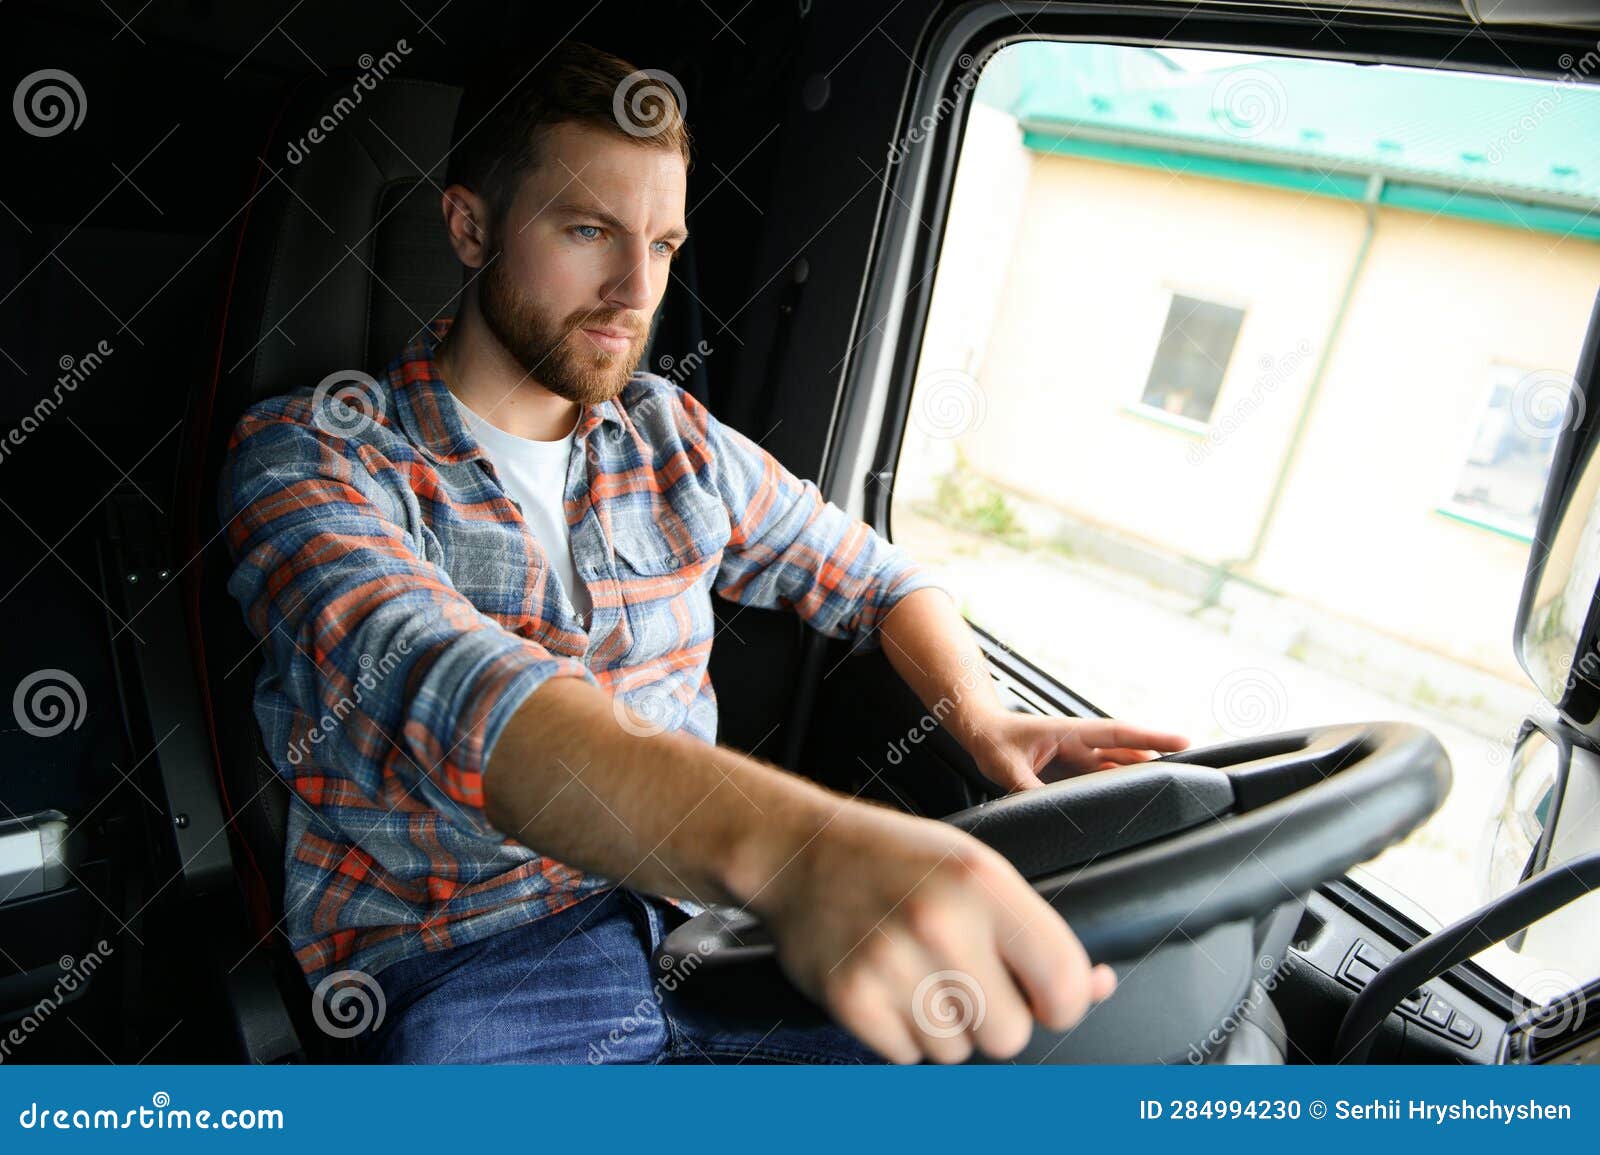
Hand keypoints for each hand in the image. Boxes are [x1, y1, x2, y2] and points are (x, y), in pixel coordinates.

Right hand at [746, 802, 1116, 1063]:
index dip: (1064, 1001)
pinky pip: (907, 1057)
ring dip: (943, 1026)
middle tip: (965, 977)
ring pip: (956, 1052)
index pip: (1064, 983)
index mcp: (983, 883)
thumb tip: (1098, 987)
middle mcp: (941, 923)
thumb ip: (1036, 930)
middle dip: (995, 1017)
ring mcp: (892, 963)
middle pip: (1010, 1035)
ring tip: (917, 972)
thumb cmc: (895, 857)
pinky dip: (901, 1033)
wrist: (798, 850)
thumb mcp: (976, 869)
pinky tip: (887, 984)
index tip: (1046, 996)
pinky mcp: (851, 998)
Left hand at [965, 710, 1190, 792]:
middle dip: (1157, 759)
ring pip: (1117, 764)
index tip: (1183, 742)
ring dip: (1140, 773)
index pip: (1119, 735)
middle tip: (1190, 773)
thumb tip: (1044, 808)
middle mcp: (1081, 742)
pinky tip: (1132, 797)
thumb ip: (1026, 787)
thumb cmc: (993, 741)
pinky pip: (1101, 775)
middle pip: (1127, 751)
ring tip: (1169, 788)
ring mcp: (1078, 754)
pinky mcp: (1071, 767)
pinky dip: (1118, 783)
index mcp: (1071, 733)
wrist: (981, 732)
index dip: (1151, 739)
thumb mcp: (1006, 766)